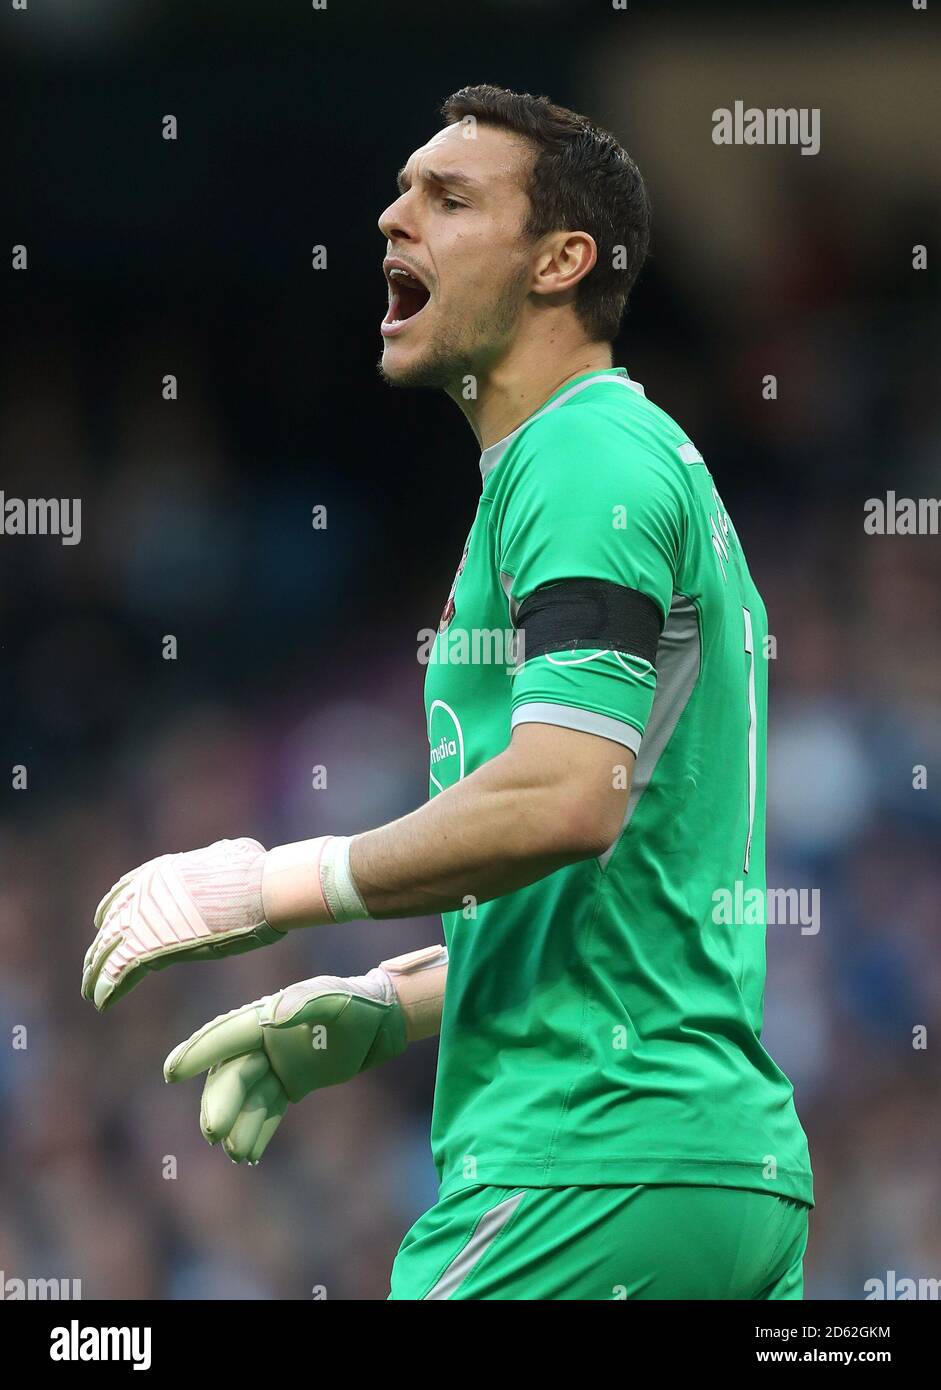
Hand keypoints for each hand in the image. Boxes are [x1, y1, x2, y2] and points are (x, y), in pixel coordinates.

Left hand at [82, 838, 284, 1011]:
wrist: (261, 889)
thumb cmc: (256, 873)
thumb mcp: (232, 855)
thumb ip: (218, 860)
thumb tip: (226, 857)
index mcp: (160, 872)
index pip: (122, 894)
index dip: (111, 913)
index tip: (104, 927)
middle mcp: (144, 893)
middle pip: (110, 926)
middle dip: (100, 948)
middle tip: (92, 968)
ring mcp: (144, 919)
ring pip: (107, 951)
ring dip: (97, 974)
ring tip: (90, 992)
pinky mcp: (151, 946)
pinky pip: (119, 971)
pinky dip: (110, 988)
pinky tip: (103, 1003)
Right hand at [163, 969, 407, 1162]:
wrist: (382, 1024)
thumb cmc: (358, 1005)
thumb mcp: (338, 1001)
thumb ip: (307, 1004)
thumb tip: (273, 1016)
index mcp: (266, 1015)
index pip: (226, 1035)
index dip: (198, 1053)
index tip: (171, 1074)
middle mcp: (263, 1040)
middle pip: (231, 1074)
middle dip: (220, 1104)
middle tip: (214, 1134)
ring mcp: (274, 1064)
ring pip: (246, 1098)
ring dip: (237, 1125)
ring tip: (237, 1154)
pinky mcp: (289, 1084)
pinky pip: (266, 1110)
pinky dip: (257, 1131)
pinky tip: (250, 1156)